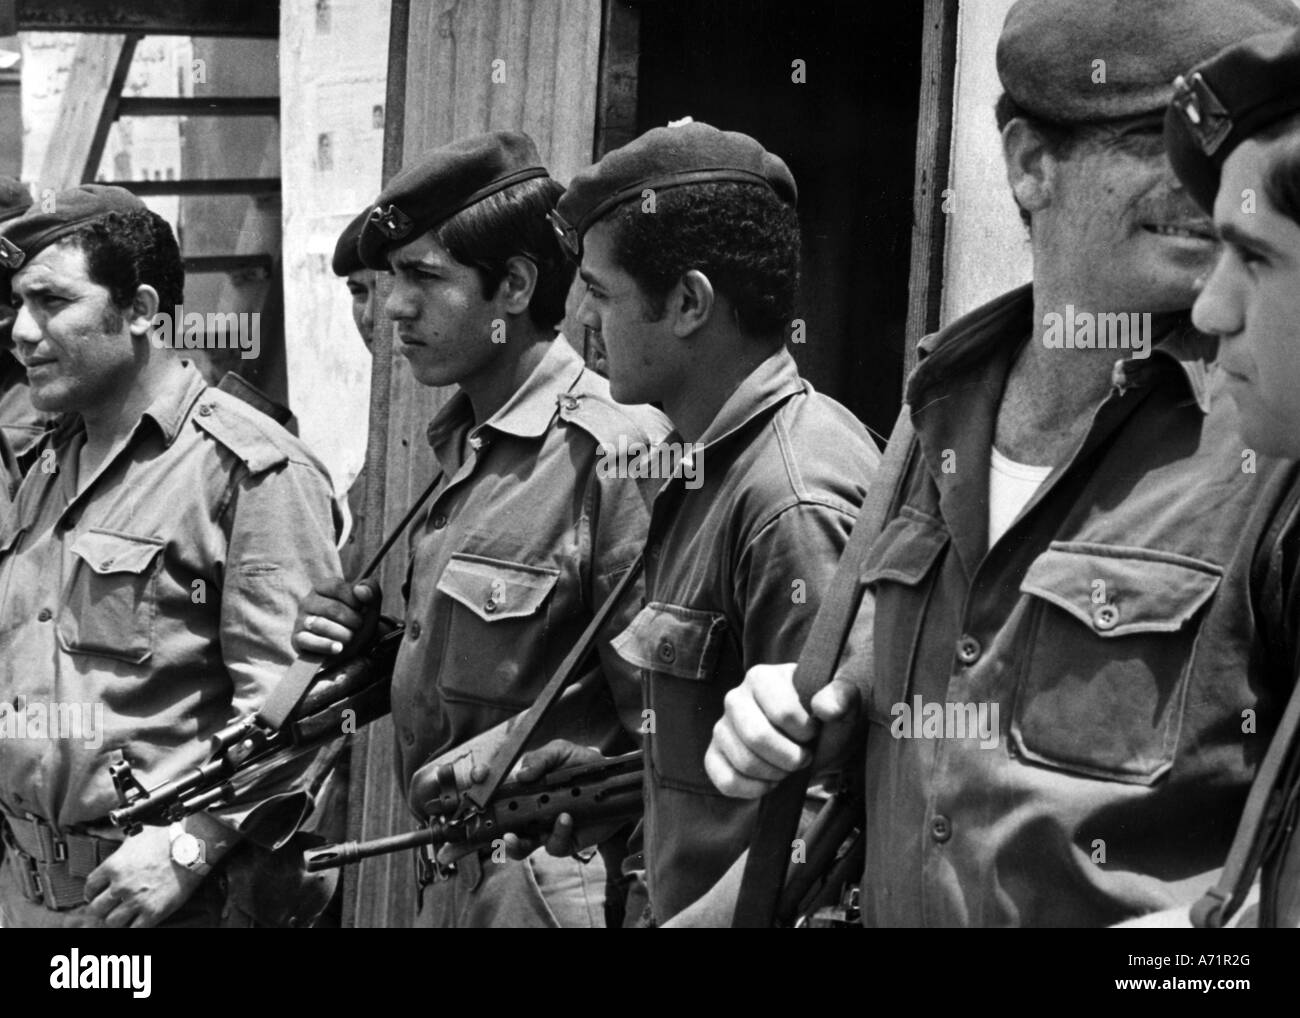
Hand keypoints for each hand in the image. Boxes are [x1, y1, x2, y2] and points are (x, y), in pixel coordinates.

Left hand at [82, 825, 204, 928]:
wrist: (192, 848)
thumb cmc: (167, 838)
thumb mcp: (137, 836)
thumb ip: (122, 849)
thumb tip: (118, 852)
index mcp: (113, 866)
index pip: (90, 886)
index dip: (91, 892)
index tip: (94, 895)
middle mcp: (121, 885)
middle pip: (96, 908)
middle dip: (99, 909)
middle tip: (105, 908)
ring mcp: (136, 901)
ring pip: (111, 922)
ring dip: (114, 919)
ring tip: (119, 916)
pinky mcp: (153, 912)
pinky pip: (133, 929)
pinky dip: (131, 927)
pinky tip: (134, 922)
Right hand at [291, 578, 380, 655]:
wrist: (352, 646)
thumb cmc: (357, 620)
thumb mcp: (369, 604)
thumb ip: (371, 590)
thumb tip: (361, 590)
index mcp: (323, 587)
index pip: (337, 588)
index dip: (355, 600)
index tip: (363, 609)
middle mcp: (308, 601)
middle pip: (331, 608)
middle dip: (352, 620)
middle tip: (359, 626)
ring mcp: (301, 620)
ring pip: (321, 625)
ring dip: (343, 634)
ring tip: (350, 637)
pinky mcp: (298, 639)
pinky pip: (309, 641)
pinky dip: (326, 645)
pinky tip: (339, 648)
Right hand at [469, 741, 608, 861]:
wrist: (613, 784)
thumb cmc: (584, 766)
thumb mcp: (561, 752)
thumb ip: (541, 758)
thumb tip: (521, 775)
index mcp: (522, 788)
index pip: (493, 790)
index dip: (479, 787)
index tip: (478, 779)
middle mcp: (528, 811)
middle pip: (497, 825)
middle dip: (483, 830)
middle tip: (482, 826)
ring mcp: (543, 829)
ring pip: (519, 845)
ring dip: (513, 843)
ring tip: (513, 836)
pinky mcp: (562, 841)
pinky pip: (553, 844)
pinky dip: (558, 831)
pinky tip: (565, 818)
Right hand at [704, 663, 861, 798]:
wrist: (815, 744)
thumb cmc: (826, 720)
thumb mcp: (843, 704)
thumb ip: (842, 697)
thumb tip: (826, 707)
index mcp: (762, 677)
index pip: (783, 712)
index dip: (806, 731)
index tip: (814, 731)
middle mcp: (735, 698)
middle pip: (757, 737)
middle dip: (790, 757)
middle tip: (804, 756)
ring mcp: (722, 728)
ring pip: (743, 761)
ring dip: (776, 774)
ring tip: (789, 767)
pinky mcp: (715, 755)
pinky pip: (725, 780)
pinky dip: (754, 790)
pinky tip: (770, 782)